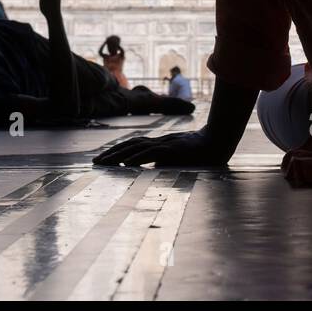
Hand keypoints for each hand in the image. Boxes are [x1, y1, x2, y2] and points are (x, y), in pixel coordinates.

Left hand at [93, 127, 230, 167]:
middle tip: (94, 162)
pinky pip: (150, 154)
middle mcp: (158, 142)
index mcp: (159, 144)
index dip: (117, 150)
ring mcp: (164, 145)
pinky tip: (125, 163)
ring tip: (103, 163)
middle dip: (111, 153)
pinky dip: (136, 158)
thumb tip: (152, 168)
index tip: (103, 158)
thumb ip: (164, 160)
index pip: (133, 145)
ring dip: (118, 155)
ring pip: (136, 148)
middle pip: (130, 145)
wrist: (217, 142)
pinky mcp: (171, 150)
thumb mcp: (177, 157)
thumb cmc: (199, 151)